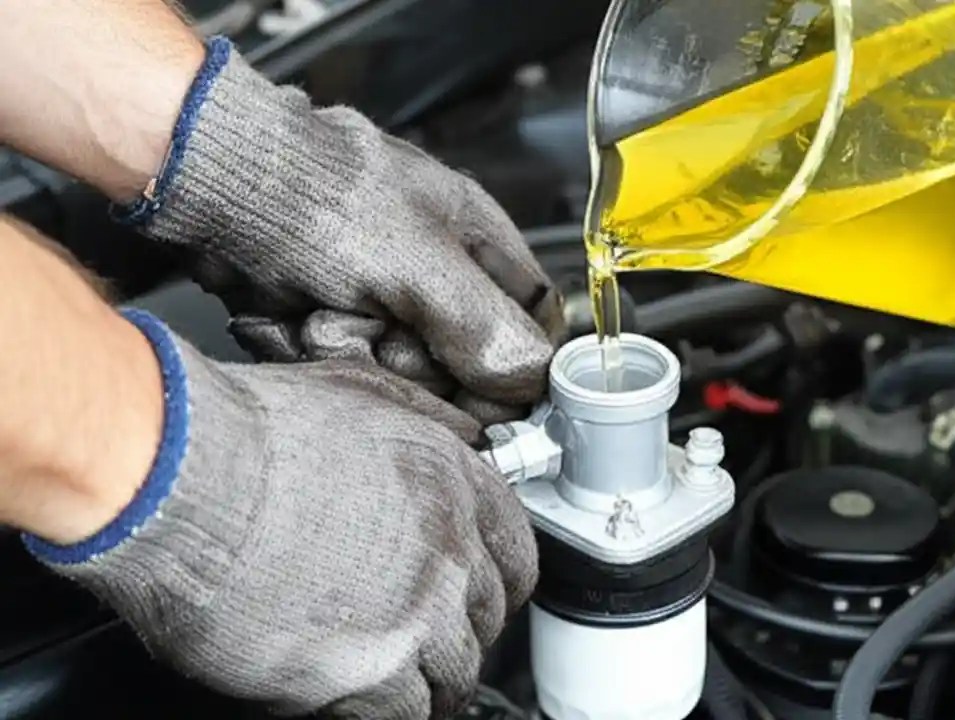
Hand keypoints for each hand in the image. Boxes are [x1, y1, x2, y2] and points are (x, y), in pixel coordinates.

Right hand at [26, 311, 536, 718]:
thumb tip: (459, 432)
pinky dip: (388, 708)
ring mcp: (412, 619)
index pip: (517, 555)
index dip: (493, 578)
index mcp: (454, 486)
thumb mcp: (357, 391)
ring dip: (428, 675)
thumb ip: (422, 417)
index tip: (476, 590)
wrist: (180, 481)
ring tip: (391, 671)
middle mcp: (447, 555)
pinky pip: (404, 712)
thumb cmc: (248, 431)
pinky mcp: (361, 675)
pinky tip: (360, 692)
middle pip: (487, 618)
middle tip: (422, 630)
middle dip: (459, 626)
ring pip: (454, 674)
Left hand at [122, 38, 563, 419]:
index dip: (519, 367)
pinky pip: (348, 369)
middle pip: (465, 361)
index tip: (493, 399)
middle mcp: (436, 267)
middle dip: (417, 361)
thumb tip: (527, 383)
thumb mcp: (416, 263)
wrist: (207, 186)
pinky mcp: (332, 317)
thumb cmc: (312, 196)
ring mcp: (381, 294)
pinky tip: (294, 324)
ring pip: (403, 373)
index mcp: (476, 237)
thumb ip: (483, 327)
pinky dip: (317, 354)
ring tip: (322, 318)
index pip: (535, 321)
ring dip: (360, 355)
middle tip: (382, 337)